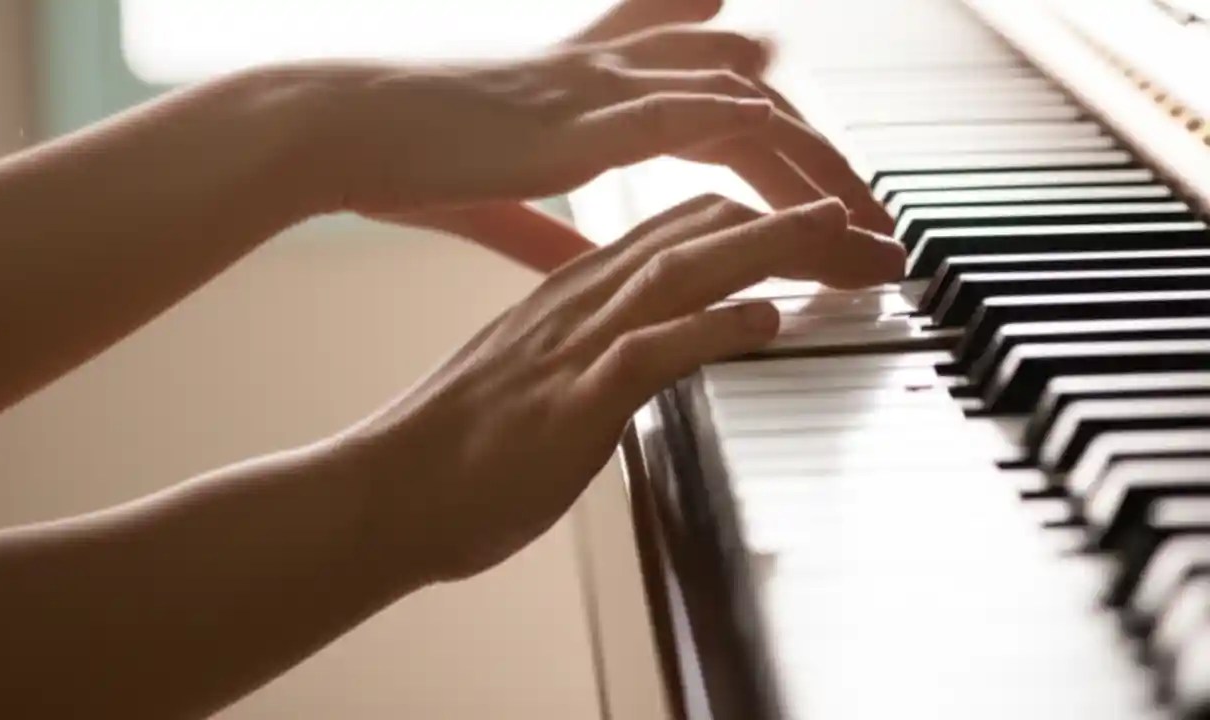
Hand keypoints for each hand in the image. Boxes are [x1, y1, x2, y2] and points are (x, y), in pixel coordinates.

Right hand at [332, 197, 903, 582]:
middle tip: (828, 210)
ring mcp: (569, 350)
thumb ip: (568, 361)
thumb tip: (612, 369)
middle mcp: (569, 309)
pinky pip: (656, 349)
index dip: (725, 223)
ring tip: (825, 231)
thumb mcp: (516, 383)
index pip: (654, 239)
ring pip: (678, 275)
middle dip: (762, 218)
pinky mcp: (571, 402)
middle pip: (680, 239)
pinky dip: (717, 327)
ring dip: (760, 248)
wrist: (384, 493)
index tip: (777, 218)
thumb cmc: (444, 453)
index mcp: (557, 304)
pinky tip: (767, 319)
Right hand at [383, 0, 891, 273]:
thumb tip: (592, 259)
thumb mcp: (505, 202)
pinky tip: (804, 206)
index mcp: (599, 98)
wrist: (341, 131)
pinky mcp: (584, 118)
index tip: (824, 206)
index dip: (779, 156)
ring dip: (814, 170)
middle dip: (823, 162)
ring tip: (868, 231)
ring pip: (747, 113)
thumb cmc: (412, 162)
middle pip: (755, 103)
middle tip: (877, 218)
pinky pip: (696, 126)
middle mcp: (617, 80)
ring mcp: (606, 91)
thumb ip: (558, 229)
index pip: (717, 111)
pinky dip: (759, 161)